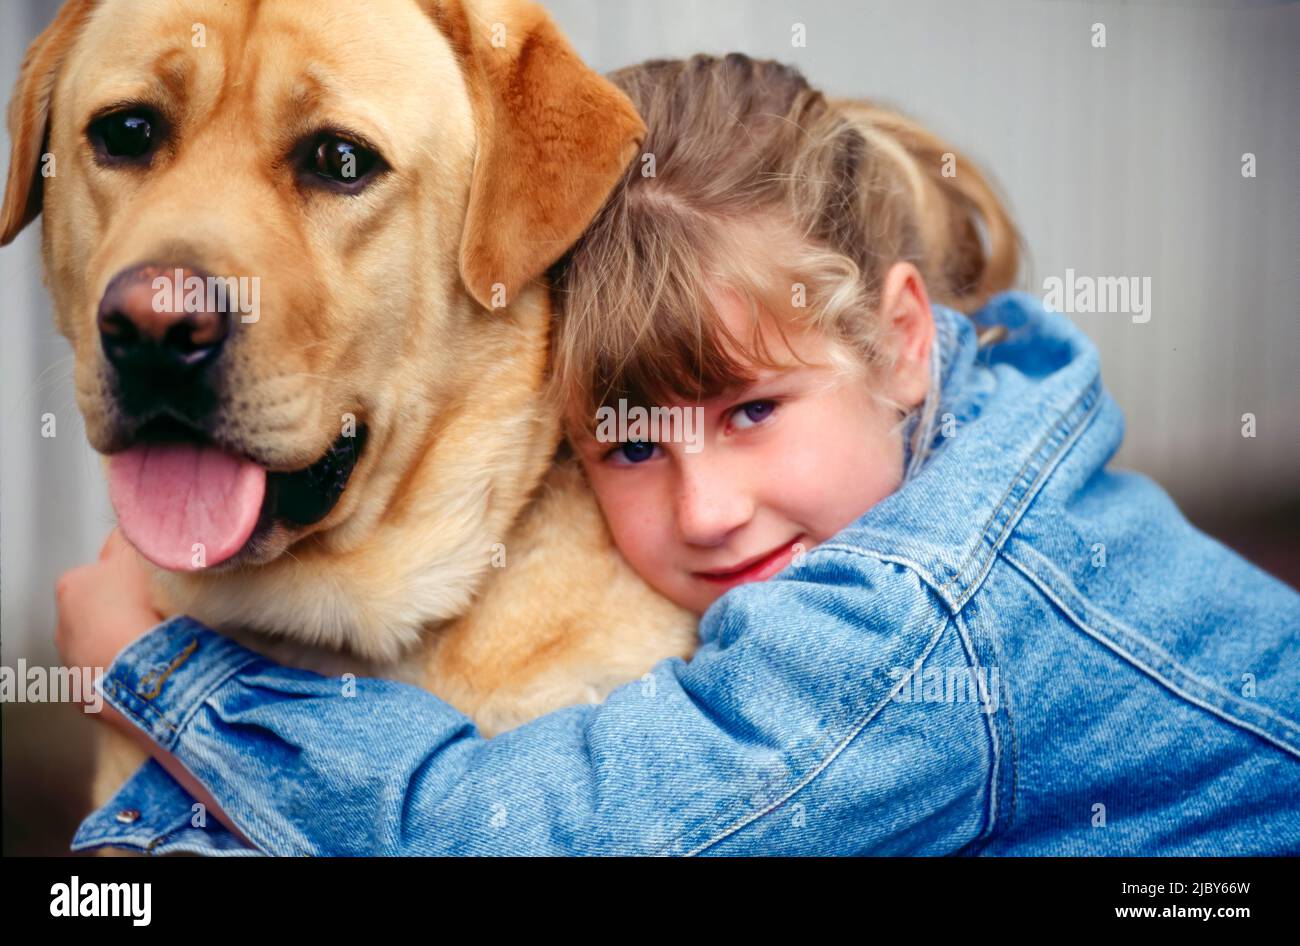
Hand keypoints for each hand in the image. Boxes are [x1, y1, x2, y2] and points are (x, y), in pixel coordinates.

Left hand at [55, 528, 163, 687]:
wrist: (140, 669)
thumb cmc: (137, 608)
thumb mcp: (133, 556)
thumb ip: (126, 540)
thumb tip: (127, 532)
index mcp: (71, 586)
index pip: (100, 572)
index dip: (126, 576)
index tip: (148, 584)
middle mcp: (63, 625)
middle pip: (98, 610)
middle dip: (121, 611)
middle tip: (154, 613)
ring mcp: (72, 663)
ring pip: (101, 645)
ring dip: (122, 643)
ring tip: (153, 645)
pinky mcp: (86, 694)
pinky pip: (109, 677)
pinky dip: (124, 673)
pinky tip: (145, 669)